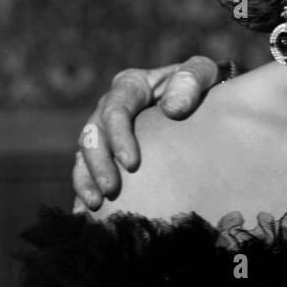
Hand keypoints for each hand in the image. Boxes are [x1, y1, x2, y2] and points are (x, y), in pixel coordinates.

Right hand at [73, 56, 221, 210]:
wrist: (203, 99)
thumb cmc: (202, 86)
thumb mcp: (203, 74)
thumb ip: (190, 80)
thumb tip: (172, 109)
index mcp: (131, 85)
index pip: (115, 110)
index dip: (118, 137)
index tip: (132, 164)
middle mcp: (110, 107)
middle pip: (92, 134)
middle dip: (98, 164)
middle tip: (111, 191)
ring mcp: (105, 131)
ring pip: (83, 155)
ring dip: (85, 180)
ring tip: (95, 205)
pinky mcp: (107, 152)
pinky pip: (86, 170)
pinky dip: (84, 190)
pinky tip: (86, 213)